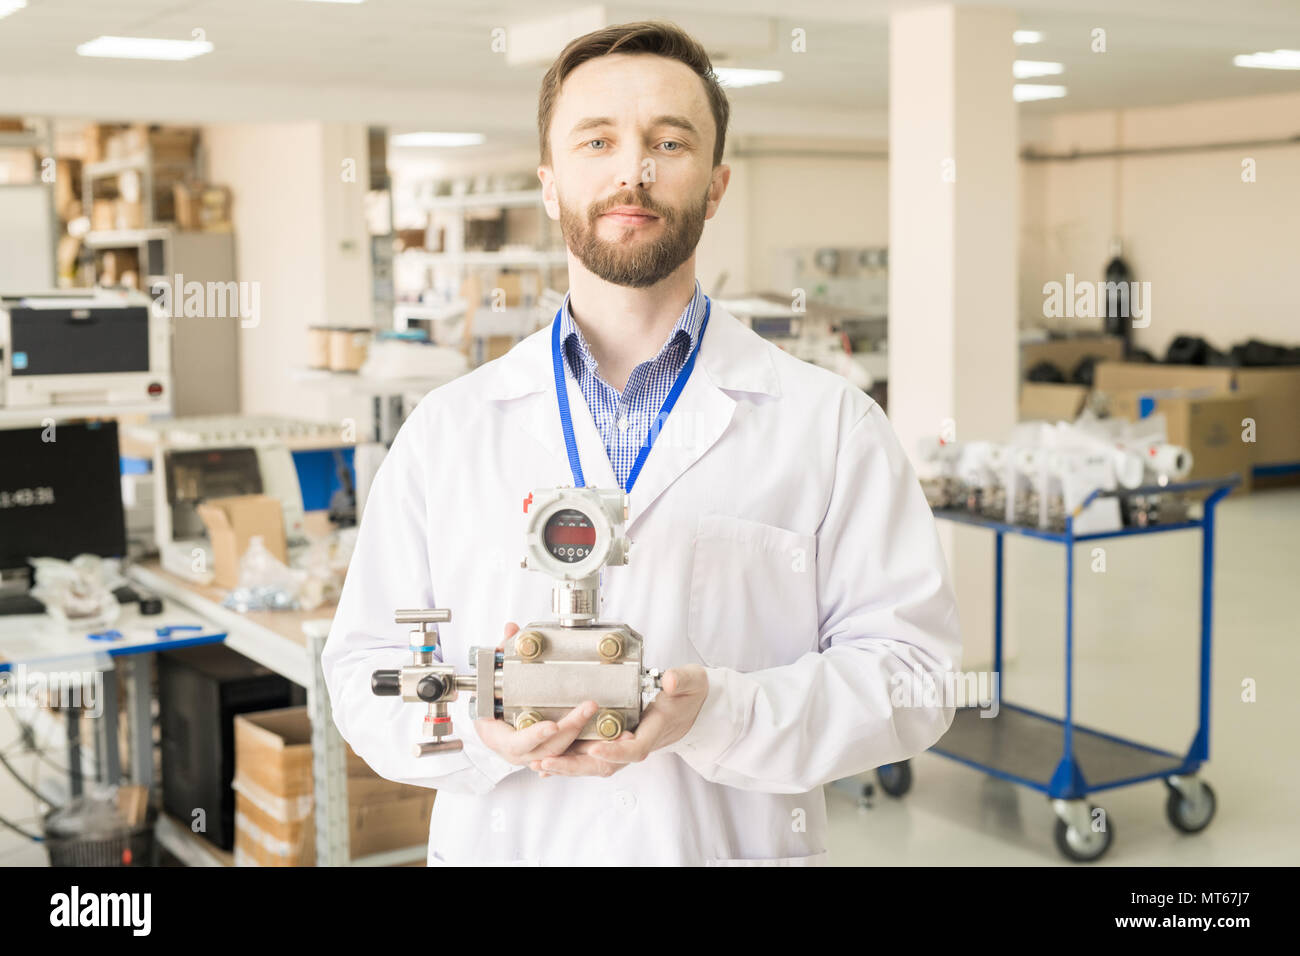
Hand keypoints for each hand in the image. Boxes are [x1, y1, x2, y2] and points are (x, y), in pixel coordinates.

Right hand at [473, 623, 599, 771]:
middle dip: (571, 727)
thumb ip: (502, 655)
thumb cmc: (489, 707)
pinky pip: (572, 753)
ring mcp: (538, 756)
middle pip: (549, 748)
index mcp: (503, 739)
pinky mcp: (553, 754)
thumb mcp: (492, 680)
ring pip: (564, 751)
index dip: (536, 735)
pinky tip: (610, 737)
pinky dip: (590, 746)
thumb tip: (511, 629)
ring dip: (584, 737)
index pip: (520, 743)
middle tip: (588, 707)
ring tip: (600, 718)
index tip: (552, 725)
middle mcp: (522, 753)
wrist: (491, 727)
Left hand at [528, 665, 708, 777]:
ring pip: (596, 765)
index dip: (614, 752)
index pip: (634, 749)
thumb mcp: (692, 681)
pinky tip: (548, 765)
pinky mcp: (617, 744)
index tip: (594, 748)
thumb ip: (681, 680)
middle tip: (548, 761)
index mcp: (655, 729)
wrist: (695, 710)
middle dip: (576, 766)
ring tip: (540, 763)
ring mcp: (626, 746)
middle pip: (607, 765)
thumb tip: (670, 682)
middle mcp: (638, 743)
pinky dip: (571, 764)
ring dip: (568, 767)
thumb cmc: (690, 694)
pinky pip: (593, 759)